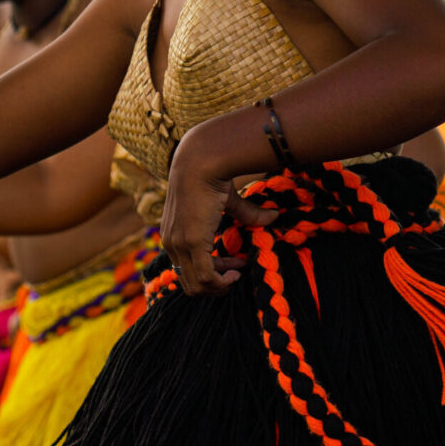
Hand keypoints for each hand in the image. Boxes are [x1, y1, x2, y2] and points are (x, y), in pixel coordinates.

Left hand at [160, 145, 265, 296]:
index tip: (235, 264)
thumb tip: (274, 216)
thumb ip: (246, 214)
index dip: (212, 272)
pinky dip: (221, 282)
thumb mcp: (228, 200)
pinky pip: (204, 278)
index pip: (186, 269)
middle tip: (237, 271)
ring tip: (238, 273)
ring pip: (196, 285)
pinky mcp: (190, 243)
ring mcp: (178, 245)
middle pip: (189, 283)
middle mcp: (170, 243)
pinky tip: (236, 272)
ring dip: (220, 285)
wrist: (201, 161)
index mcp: (173, 235)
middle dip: (216, 283)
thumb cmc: (212, 175)